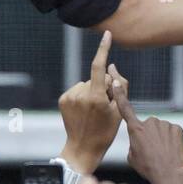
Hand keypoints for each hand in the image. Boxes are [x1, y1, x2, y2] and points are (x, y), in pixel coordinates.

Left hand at [58, 30, 124, 174]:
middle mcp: (80, 94)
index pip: (99, 66)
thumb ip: (120, 86)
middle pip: (97, 78)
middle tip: (105, 107)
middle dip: (104, 86)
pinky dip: (83, 95)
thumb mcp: (119, 111)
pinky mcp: (62, 99)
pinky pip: (77, 89)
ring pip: (87, 83)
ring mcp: (69, 97)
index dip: (103, 49)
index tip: (107, 34)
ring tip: (94, 111)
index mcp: (95, 97)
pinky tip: (85, 110)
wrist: (83, 148)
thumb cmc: (105, 131)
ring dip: (93, 91)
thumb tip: (111, 66)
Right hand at [109, 80, 182, 183]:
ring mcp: (164, 125)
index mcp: (135, 129)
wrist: (170, 174)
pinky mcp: (176, 128)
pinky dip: (172, 140)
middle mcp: (149, 123)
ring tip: (163, 154)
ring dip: (161, 139)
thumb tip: (140, 139)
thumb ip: (134, 143)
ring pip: (161, 130)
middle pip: (148, 127)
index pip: (125, 108)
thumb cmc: (148, 168)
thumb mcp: (132, 157)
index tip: (116, 82)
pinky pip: (172, 133)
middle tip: (153, 152)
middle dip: (150, 136)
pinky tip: (172, 151)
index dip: (119, 94)